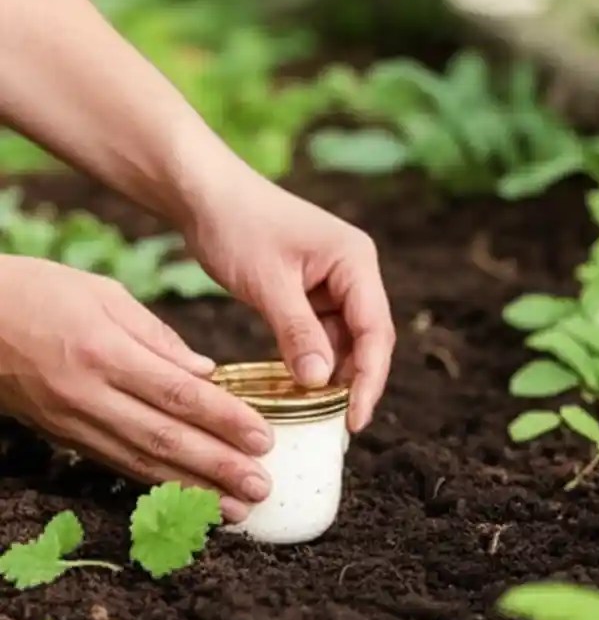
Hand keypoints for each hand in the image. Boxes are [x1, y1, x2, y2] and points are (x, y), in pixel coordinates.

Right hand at [0, 255, 273, 521]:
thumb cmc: (36, 293)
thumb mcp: (101, 295)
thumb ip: (157, 336)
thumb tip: (207, 372)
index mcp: (104, 350)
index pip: (177, 393)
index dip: (224, 420)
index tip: (263, 439)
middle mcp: (87, 393)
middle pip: (163, 437)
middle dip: (217, 466)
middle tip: (261, 487)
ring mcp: (71, 421)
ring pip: (140, 461)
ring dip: (191, 489)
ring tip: (235, 509)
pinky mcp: (61, 437)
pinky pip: (115, 464)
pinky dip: (154, 485)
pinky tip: (186, 500)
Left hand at [180, 174, 394, 432]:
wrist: (202, 192)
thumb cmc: (235, 225)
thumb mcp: (267, 283)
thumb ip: (297, 333)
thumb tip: (321, 384)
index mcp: (355, 261)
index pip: (375, 329)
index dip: (370, 377)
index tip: (354, 418)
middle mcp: (354, 272)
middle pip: (368, 338)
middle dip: (356, 381)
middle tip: (341, 427)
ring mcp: (334, 282)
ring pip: (345, 341)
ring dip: (332, 375)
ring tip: (318, 415)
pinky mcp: (312, 291)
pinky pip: (321, 335)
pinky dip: (311, 361)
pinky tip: (298, 388)